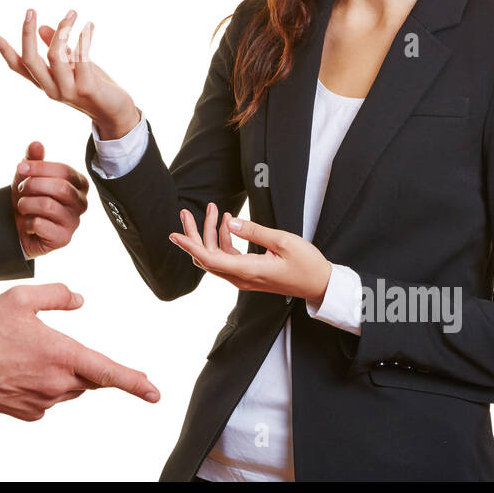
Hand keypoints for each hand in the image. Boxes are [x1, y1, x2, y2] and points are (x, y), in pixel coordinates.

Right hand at [0, 9, 140, 139]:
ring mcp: (68, 90)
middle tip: (30, 11)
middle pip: (31, 60)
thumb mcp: (73, 66)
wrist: (116, 113)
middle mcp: (51, 88)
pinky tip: (89, 25)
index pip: (19, 67)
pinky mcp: (87, 88)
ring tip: (72, 13)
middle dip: (27, 33)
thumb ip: (58, 49)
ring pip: (55, 56)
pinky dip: (84, 39)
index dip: (4, 51)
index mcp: (45, 82)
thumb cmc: (94, 86)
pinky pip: (82, 58)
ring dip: (62, 30)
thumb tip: (44, 28)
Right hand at [0, 283, 160, 420]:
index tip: (154, 392)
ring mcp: (43, 401)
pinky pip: (49, 400)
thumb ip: (57, 295)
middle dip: (87, 365)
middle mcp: (57, 382)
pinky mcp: (29, 412)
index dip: (135, 382)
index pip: (108, 372)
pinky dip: (45, 386)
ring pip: (70, 389)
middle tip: (63, 350)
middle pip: (89, 379)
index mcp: (62, 354)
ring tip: (32, 355)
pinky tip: (23, 371)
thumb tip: (79, 299)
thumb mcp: (22, 298)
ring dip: (64, 374)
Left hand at [12, 141, 89, 256]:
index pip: (65, 171)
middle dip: (33, 185)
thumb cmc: (28, 196)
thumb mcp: (28, 175)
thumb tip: (36, 144)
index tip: (20, 168)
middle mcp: (81, 203)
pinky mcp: (63, 239)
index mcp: (79, 184)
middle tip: (20, 190)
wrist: (16, 225)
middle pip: (61, 187)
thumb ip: (33, 159)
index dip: (40, 167)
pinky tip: (28, 224)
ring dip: (27, 204)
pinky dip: (27, 222)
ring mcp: (74, 222)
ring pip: (49, 206)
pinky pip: (40, 224)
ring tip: (22, 206)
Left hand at [168, 202, 332, 304]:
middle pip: (206, 257)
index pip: (209, 258)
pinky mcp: (249, 273)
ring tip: (213, 209)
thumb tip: (230, 222)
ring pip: (215, 256)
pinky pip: (227, 257)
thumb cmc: (306, 264)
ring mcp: (244, 277)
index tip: (174, 233)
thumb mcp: (283, 241)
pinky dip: (223, 239)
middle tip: (186, 213)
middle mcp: (241, 277)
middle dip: (194, 234)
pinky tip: (227, 222)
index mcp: (247, 270)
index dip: (190, 245)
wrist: (319, 284)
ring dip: (210, 233)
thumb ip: (254, 231)